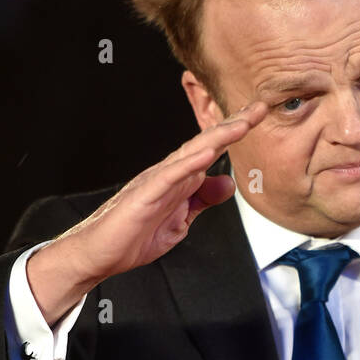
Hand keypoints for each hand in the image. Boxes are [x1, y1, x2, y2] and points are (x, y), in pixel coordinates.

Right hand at [43, 99, 267, 286]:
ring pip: (191, 153)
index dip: (236, 134)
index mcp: (180, 180)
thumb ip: (202, 200)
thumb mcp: (180, 220)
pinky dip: (188, 164)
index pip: (213, 150)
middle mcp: (169, 173)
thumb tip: (227, 182)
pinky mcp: (145, 194)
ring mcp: (157, 181)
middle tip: (260, 107)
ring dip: (217, 138)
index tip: (259, 117)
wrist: (99, 252)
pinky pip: (169, 177)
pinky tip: (206, 154)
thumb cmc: (133, 236)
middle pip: (207, 143)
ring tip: (242, 124)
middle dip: (234, 125)